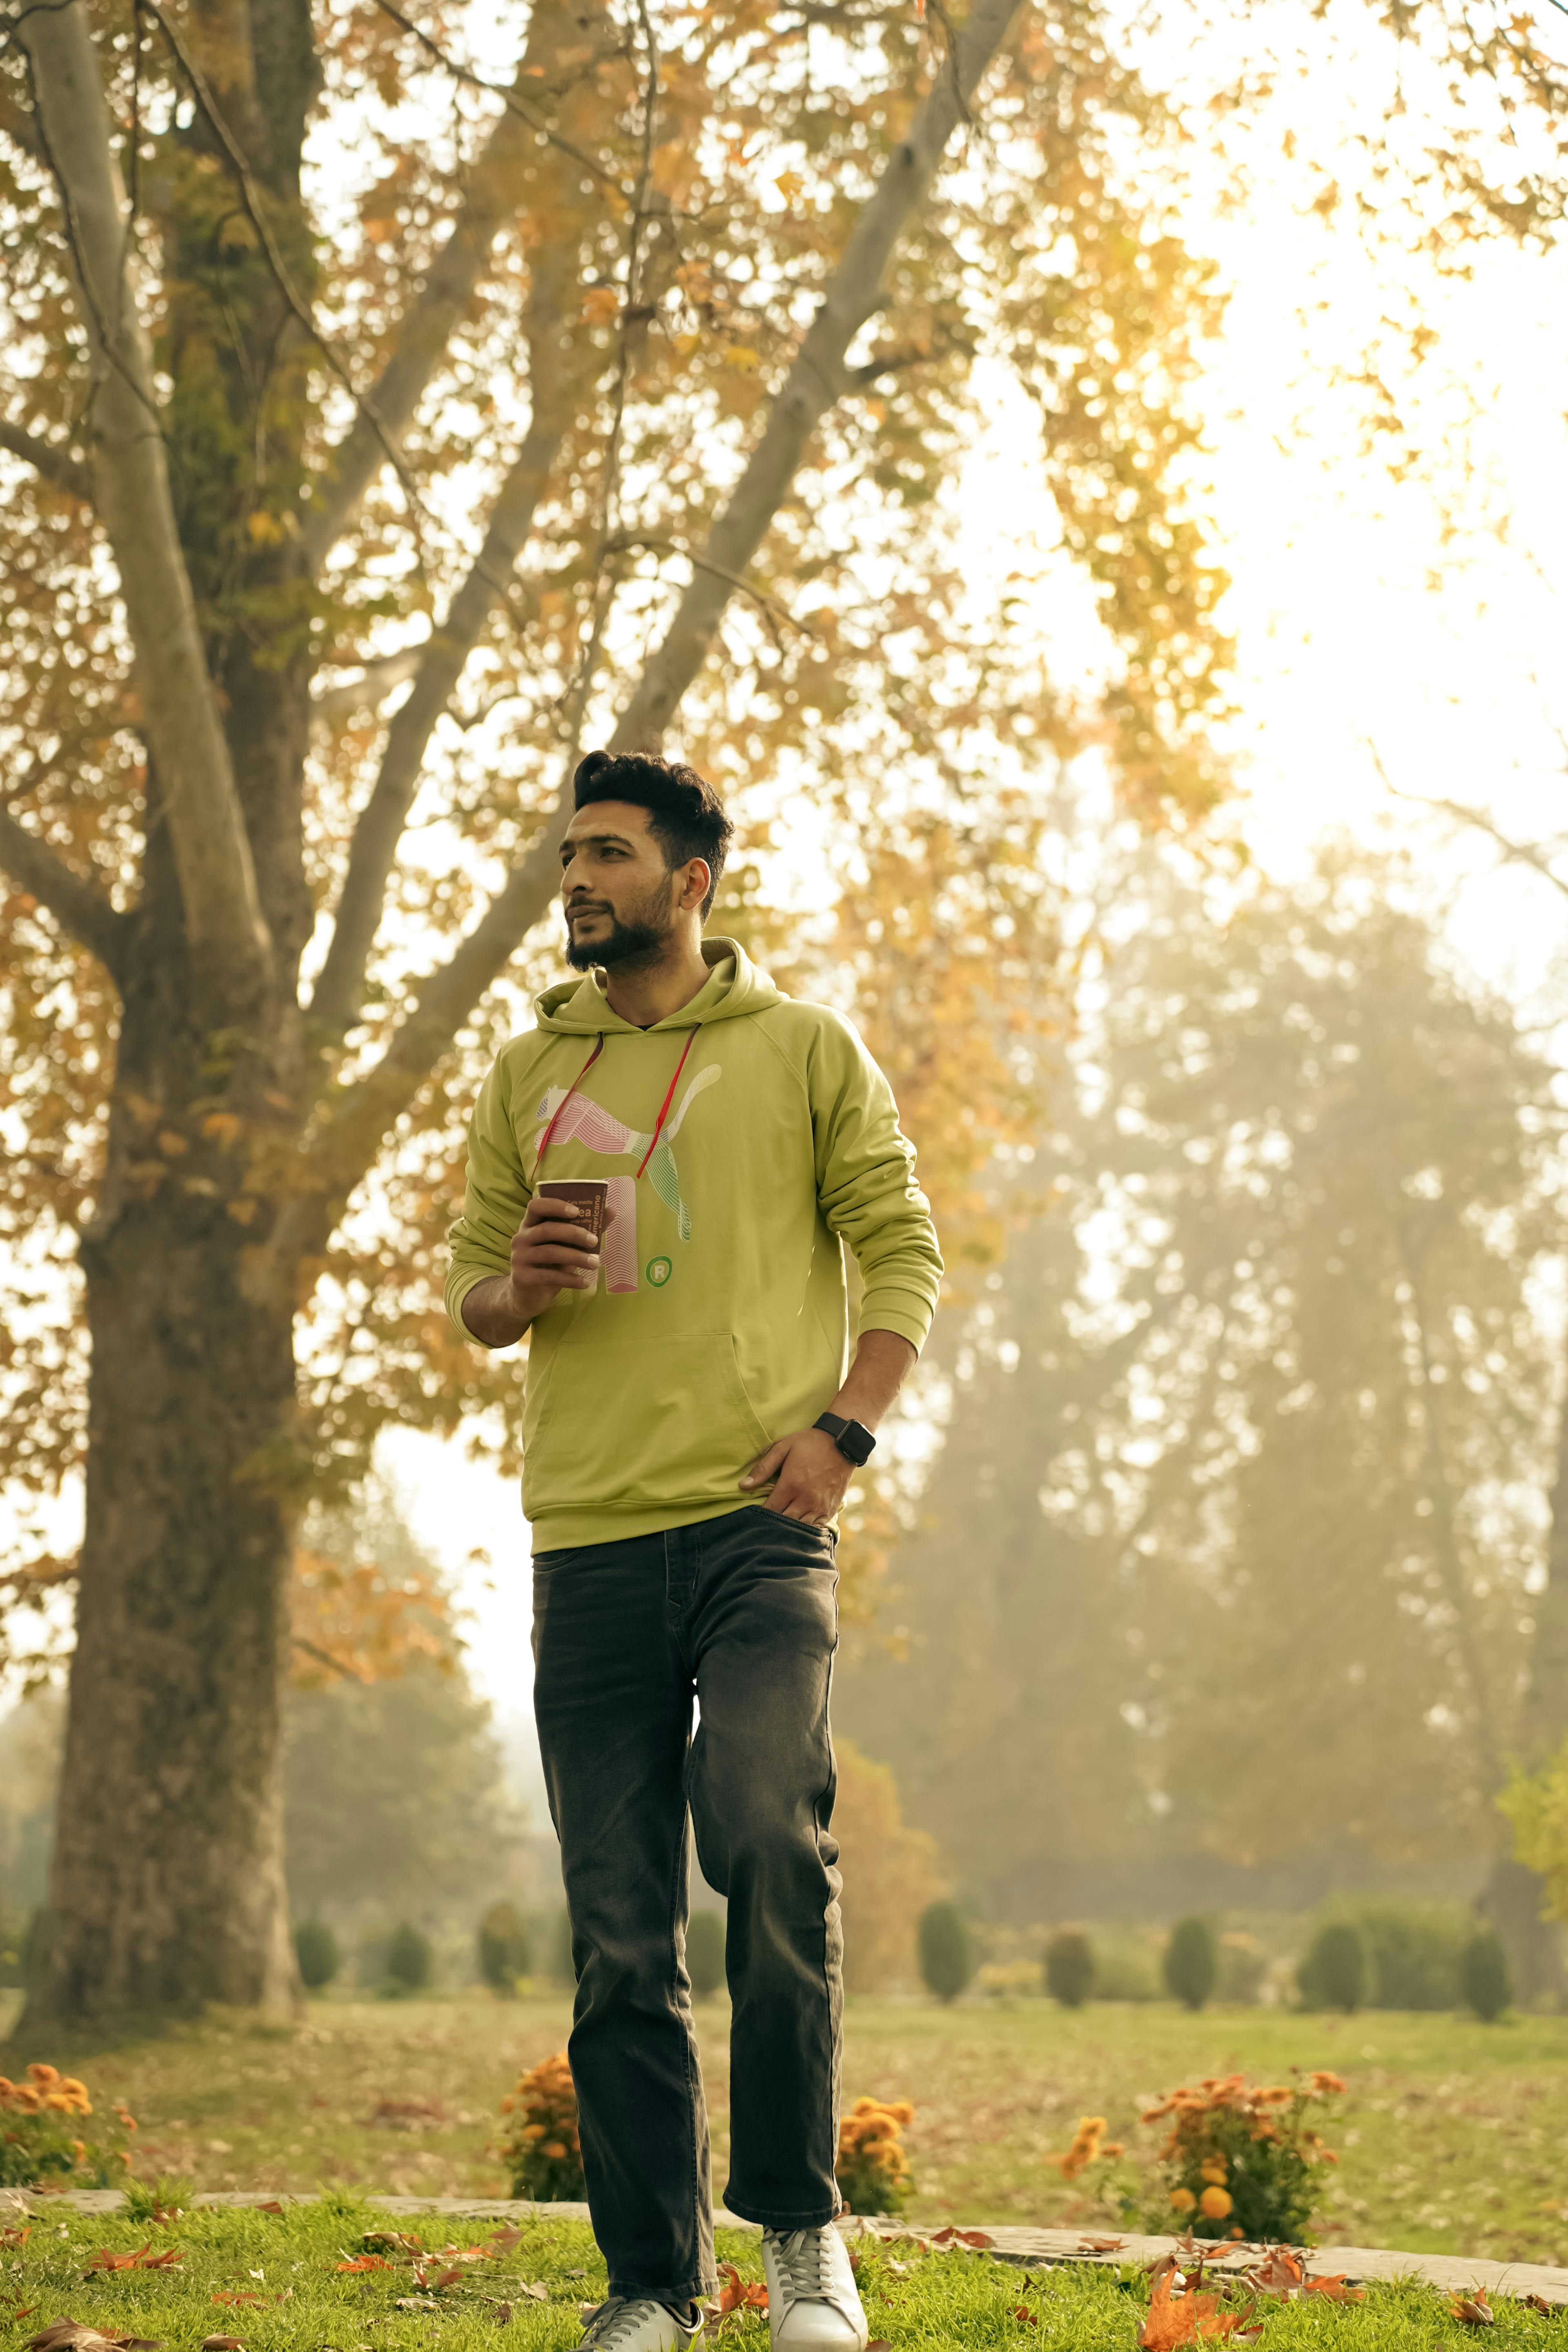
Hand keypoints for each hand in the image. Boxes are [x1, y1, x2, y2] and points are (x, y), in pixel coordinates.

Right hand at [507, 1192, 611, 1318]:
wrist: (528, 1296)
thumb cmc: (550, 1264)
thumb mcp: (566, 1245)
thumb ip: (585, 1228)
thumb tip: (610, 1210)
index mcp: (531, 1224)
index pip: (536, 1206)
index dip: (555, 1205)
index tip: (577, 1211)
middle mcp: (521, 1238)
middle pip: (546, 1229)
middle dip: (573, 1233)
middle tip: (594, 1240)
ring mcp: (519, 1258)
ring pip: (550, 1253)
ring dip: (576, 1257)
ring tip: (595, 1264)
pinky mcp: (522, 1277)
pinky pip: (549, 1276)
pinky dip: (570, 1279)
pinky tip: (585, 1282)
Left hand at [740, 1427, 853, 1522]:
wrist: (841, 1443)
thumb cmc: (808, 1444)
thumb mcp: (782, 1448)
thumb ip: (763, 1468)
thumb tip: (742, 1486)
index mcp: (791, 1485)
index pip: (770, 1511)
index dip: (761, 1515)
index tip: (755, 1515)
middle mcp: (806, 1500)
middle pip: (784, 1522)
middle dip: (773, 1524)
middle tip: (765, 1524)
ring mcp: (820, 1506)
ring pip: (799, 1528)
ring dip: (789, 1528)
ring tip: (780, 1527)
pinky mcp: (830, 1509)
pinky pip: (815, 1528)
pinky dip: (806, 1529)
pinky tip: (798, 1525)